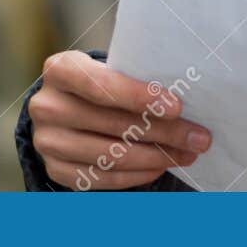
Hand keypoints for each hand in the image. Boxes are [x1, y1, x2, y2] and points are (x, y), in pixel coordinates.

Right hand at [29, 50, 211, 189]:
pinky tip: (161, 166)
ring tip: (187, 154)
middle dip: (164, 132)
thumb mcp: (108, 68)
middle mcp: (48, 106)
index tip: (177, 107)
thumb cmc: (99, 82)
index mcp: (60, 70)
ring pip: (111, 155)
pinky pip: (103, 178)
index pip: (100, 85)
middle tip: (198, 137)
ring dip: (156, 157)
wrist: (62, 106)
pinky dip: (137, 174)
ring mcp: (48, 141)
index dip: (138, 96)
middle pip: (112, 123)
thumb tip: (183, 106)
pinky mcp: (56, 169)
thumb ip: (134, 79)